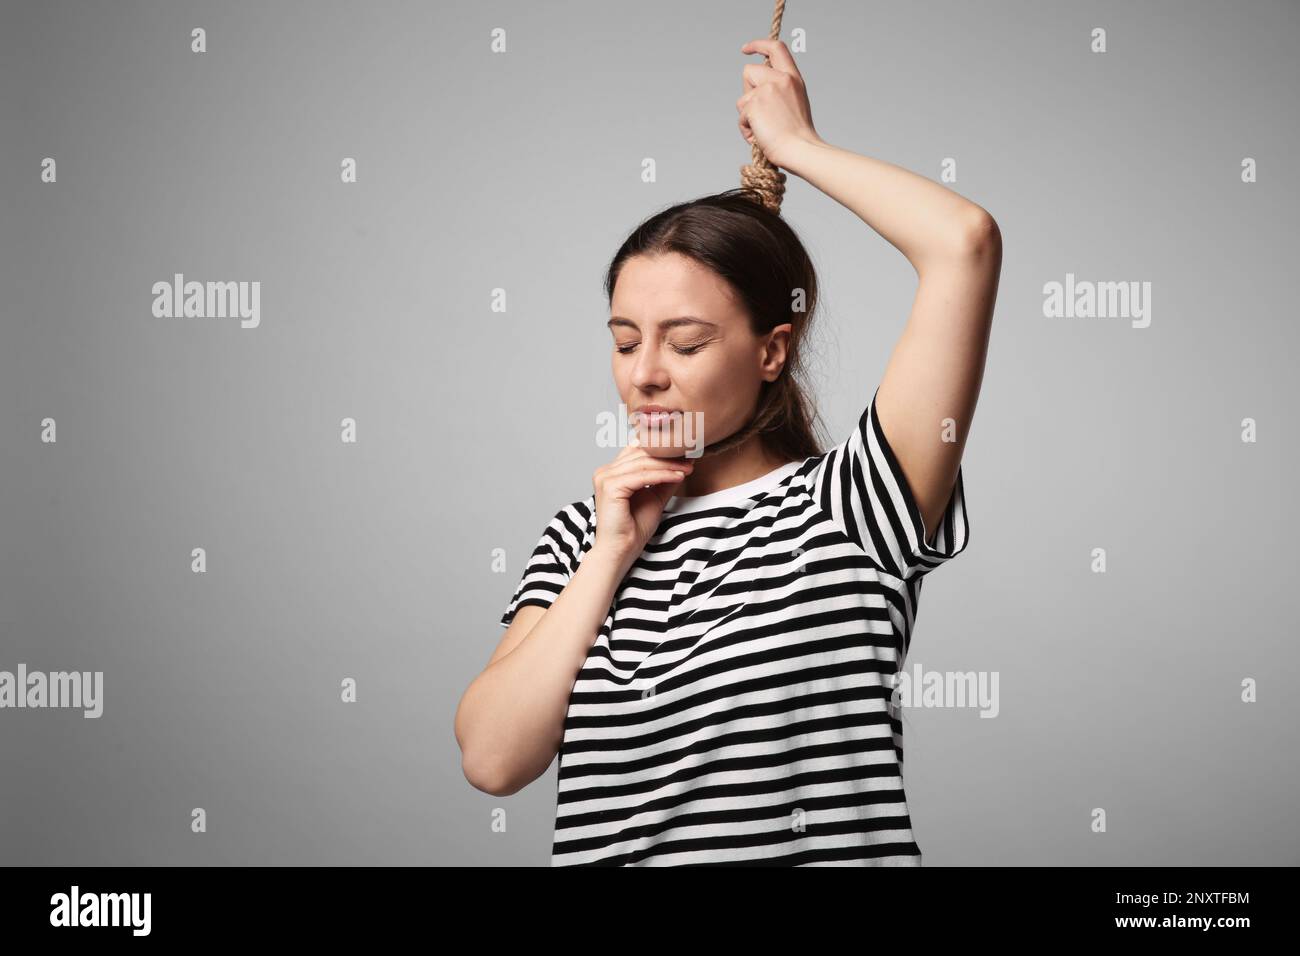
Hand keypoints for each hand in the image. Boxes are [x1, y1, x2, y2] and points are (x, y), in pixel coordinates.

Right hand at [590, 437, 693, 569]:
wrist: (621, 550)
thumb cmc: (633, 528)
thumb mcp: (655, 497)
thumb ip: (664, 480)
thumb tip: (682, 464)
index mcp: (612, 472)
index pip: (638, 451)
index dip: (662, 450)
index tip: (686, 454)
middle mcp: (605, 471)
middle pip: (641, 454)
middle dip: (669, 456)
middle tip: (691, 457)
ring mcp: (605, 478)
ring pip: (643, 464)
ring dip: (669, 465)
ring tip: (688, 467)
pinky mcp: (610, 487)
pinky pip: (642, 476)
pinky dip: (662, 475)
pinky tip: (679, 476)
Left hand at [737, 38, 821, 168]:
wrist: (800, 149)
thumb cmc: (798, 135)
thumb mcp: (795, 102)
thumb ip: (779, 89)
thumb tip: (755, 88)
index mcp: (793, 78)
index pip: (776, 48)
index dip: (758, 45)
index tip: (745, 49)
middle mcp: (780, 79)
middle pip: (749, 71)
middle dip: (747, 90)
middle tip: (759, 111)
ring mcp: (766, 91)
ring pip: (742, 97)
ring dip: (747, 115)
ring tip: (764, 129)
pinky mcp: (754, 105)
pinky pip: (740, 116)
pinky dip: (747, 129)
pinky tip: (760, 136)